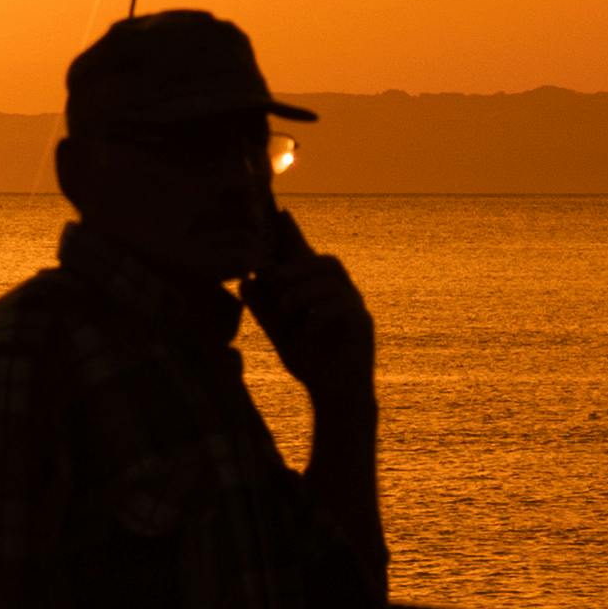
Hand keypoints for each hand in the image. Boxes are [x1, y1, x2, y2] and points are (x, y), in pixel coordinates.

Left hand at [245, 207, 374, 406]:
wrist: (334, 397)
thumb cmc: (309, 361)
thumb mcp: (279, 332)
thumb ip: (264, 308)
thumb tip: (245, 281)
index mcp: (318, 291)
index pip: (306, 256)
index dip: (294, 234)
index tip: (280, 211)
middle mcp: (340, 294)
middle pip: (325, 262)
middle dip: (296, 266)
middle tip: (271, 277)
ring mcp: (355, 308)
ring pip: (333, 281)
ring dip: (303, 290)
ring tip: (285, 308)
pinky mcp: (362, 326)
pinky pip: (344, 307)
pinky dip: (319, 314)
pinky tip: (306, 327)